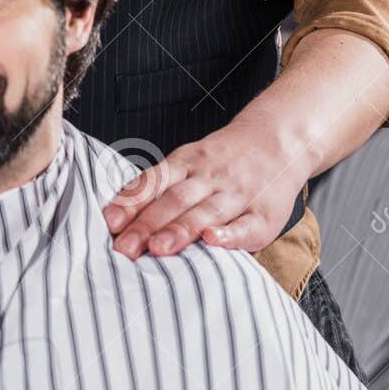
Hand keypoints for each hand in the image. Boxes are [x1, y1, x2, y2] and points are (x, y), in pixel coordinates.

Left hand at [102, 118, 308, 259]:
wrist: (278, 141)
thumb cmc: (224, 159)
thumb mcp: (190, 159)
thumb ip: (162, 185)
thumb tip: (119, 217)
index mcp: (186, 163)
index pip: (154, 182)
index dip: (131, 203)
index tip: (110, 224)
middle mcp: (208, 177)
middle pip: (174, 201)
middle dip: (147, 226)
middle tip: (124, 248)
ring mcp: (236, 194)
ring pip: (204, 213)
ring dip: (179, 231)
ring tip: (158, 249)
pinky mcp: (263, 215)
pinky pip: (245, 226)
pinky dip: (229, 235)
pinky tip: (212, 242)